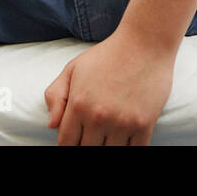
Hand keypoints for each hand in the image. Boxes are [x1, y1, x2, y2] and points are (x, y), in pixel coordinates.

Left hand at [44, 25, 175, 144]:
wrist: (145, 42)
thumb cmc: (108, 54)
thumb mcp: (74, 68)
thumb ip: (56, 95)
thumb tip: (51, 125)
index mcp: (78, 104)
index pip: (66, 143)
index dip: (70, 144)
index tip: (77, 139)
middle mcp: (98, 117)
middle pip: (87, 151)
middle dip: (88, 145)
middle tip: (95, 136)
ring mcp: (122, 122)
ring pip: (110, 153)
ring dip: (109, 146)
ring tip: (110, 136)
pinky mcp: (144, 124)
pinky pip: (135, 151)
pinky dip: (129, 148)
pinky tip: (127, 138)